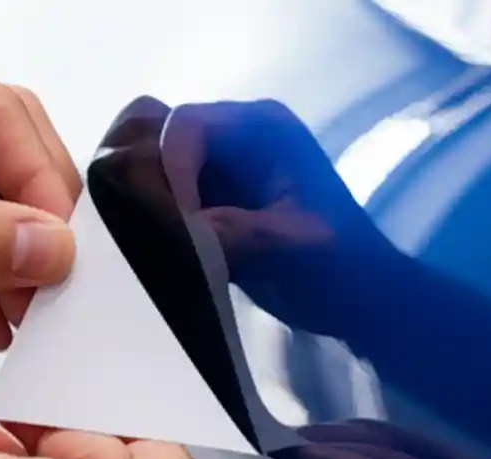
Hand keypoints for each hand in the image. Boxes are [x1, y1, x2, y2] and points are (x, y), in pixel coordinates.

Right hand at [161, 100, 404, 340]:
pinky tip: (146, 247)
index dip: (163, 174)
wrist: (356, 299)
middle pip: (151, 128)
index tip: (168, 228)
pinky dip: (139, 215)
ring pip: (143, 157)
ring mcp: (211, 163)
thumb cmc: (339, 267)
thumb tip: (168, 233)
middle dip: (138, 176)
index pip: (182, 127)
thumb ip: (231, 234)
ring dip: (134, 195)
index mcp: (259, 127)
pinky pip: (152, 191)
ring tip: (141, 239)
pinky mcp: (200, 196)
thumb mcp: (290, 248)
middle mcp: (229, 132)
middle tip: (141, 229)